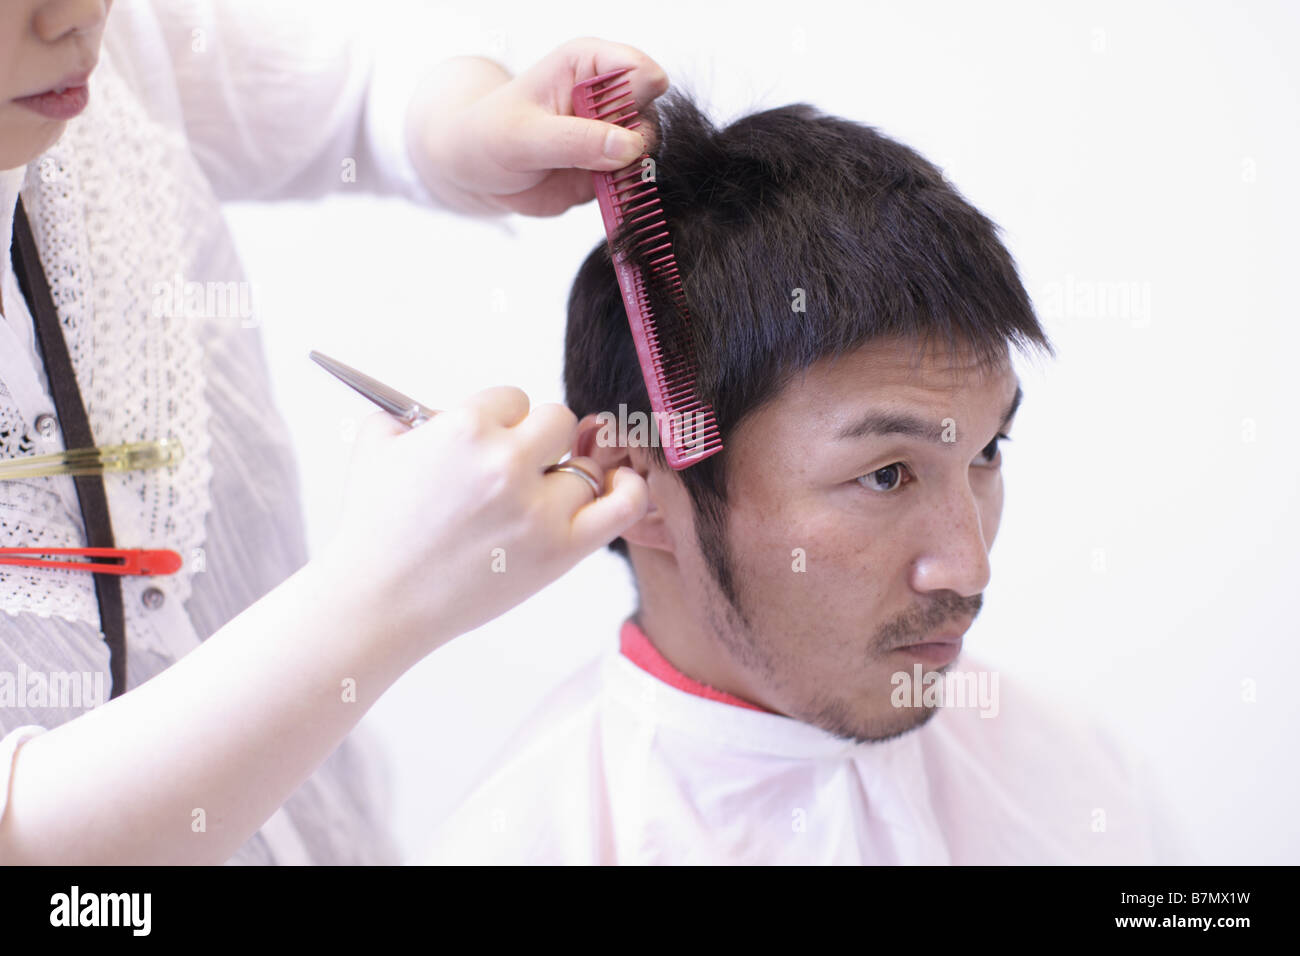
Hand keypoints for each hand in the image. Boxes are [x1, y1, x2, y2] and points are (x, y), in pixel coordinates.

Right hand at [317, 386, 648, 654]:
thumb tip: (437, 411)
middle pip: (557, 421)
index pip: (513, 398)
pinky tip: (621, 484)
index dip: (502, 421)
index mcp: (465, 429)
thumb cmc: (375, 531)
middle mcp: (506, 463)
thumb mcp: (374, 448)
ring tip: (538, 499)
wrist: (378, 601)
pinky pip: (623, 506)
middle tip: (516, 469)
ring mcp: (538, 508)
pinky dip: (629, 491)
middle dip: (537, 440)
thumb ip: (409, 415)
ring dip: (566, 477)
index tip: (490, 443)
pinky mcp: (560, 550)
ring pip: (584, 467)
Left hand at [406, 37, 669, 216]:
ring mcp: (613, 133)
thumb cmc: (491, 136)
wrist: (478, 171)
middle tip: (590, 159)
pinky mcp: (611, 168)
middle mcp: (608, 96)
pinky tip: (590, 191)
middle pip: (650, 116)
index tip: (598, 124)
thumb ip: (577, 140)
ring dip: (626, 174)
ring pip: (648, 154)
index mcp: (589, 65)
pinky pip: (634, 184)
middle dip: (630, 144)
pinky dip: (620, 194)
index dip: (630, 103)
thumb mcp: (526, 137)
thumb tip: (631, 147)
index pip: (640, 72)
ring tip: (584, 177)